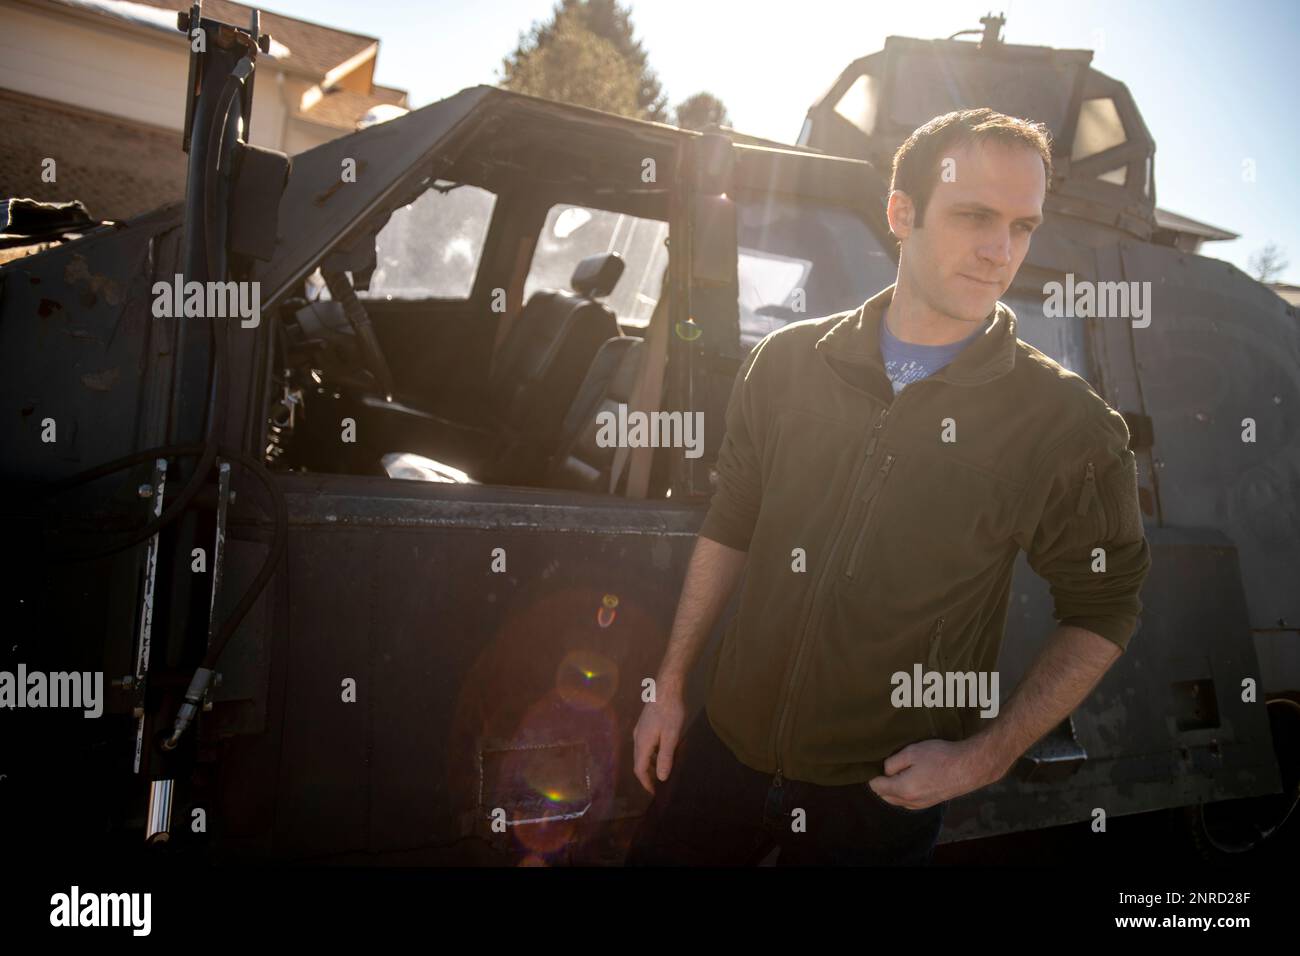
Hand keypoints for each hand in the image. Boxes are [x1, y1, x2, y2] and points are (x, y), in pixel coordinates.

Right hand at [632, 691, 686, 795]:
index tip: (653, 793)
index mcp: (642, 743)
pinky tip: (662, 752)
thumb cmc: (670, 712)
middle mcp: (637, 737)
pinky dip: (651, 754)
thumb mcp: (671, 736)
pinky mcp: (645, 724)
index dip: (645, 782)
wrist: (666, 687)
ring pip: (642, 753)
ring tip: (661, 772)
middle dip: (647, 775)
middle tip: (658, 785)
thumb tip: (660, 777)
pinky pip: (645, 745)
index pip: (639, 769)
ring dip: (649, 764)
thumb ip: (665, 757)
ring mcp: (640, 730)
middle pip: (639, 762)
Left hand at [867, 737, 1000, 809]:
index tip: (872, 764)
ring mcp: (922, 804)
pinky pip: (909, 801)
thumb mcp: (912, 753)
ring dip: (893, 789)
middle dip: (881, 784)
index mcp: (903, 789)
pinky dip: (904, 792)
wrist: (969, 767)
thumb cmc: (941, 757)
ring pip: (898, 800)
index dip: (872, 775)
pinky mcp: (931, 802)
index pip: (877, 787)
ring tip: (897, 771)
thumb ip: (893, 763)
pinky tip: (911, 778)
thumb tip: (885, 771)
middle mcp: (910, 802)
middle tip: (883, 767)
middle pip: (886, 796)